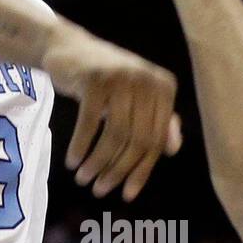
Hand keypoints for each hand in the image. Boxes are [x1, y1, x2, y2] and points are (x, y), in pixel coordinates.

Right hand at [43, 17, 181, 199]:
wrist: (69, 48)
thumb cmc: (106, 81)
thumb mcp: (136, 98)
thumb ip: (158, 121)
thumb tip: (173, 149)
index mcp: (164, 88)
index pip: (156, 140)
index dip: (142, 171)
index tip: (126, 195)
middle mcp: (148, 81)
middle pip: (137, 141)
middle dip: (117, 171)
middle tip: (99, 190)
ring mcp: (122, 78)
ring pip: (114, 135)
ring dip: (97, 163)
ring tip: (84, 178)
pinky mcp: (96, 80)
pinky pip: (90, 124)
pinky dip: (80, 146)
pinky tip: (73, 161)